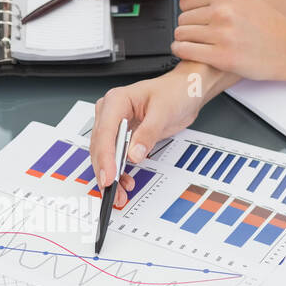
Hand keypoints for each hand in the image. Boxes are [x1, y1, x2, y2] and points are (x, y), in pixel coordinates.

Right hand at [90, 67, 216, 206]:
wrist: (184, 92)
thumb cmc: (174, 93)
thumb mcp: (164, 111)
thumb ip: (148, 133)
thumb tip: (133, 155)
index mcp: (116, 101)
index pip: (105, 132)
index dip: (105, 157)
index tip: (109, 176)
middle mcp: (110, 113)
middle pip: (100, 147)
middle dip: (106, 171)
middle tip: (112, 191)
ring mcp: (114, 125)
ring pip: (104, 155)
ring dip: (110, 175)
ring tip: (119, 193)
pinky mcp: (121, 136)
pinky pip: (114, 157)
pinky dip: (118, 171)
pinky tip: (125, 182)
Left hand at [165, 0, 285, 80]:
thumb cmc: (259, 19)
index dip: (193, 10)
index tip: (206, 15)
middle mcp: (223, 11)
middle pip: (182, 19)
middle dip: (191, 26)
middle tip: (210, 31)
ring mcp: (223, 35)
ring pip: (181, 35)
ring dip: (187, 41)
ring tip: (205, 42)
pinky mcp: (222, 57)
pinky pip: (185, 51)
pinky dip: (184, 53)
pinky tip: (196, 52)